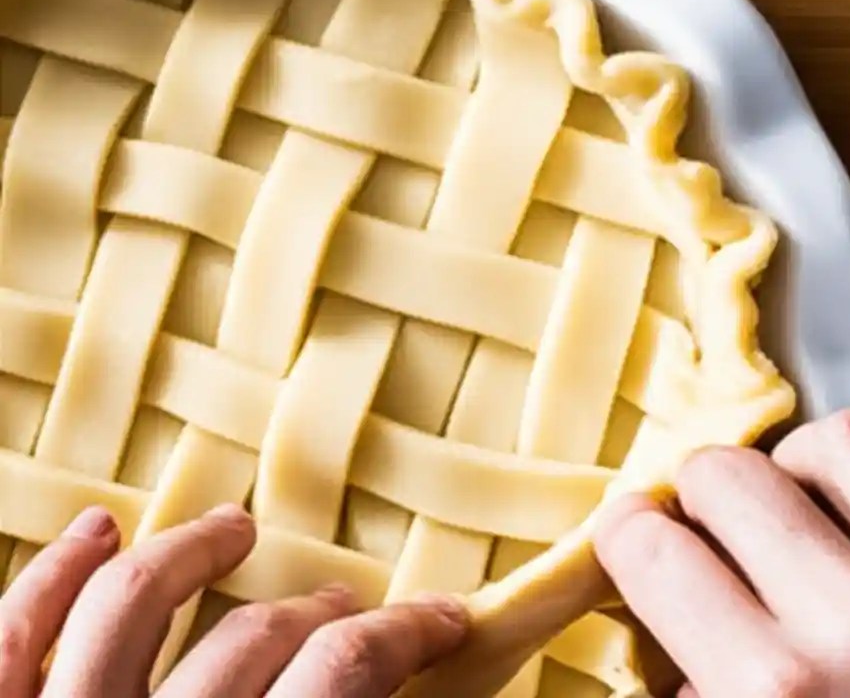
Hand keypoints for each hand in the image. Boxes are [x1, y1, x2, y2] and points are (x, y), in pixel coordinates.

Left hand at [0, 504, 466, 697]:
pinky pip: (11, 632)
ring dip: (193, 553)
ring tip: (235, 528)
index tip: (444, 620)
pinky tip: (95, 531)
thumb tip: (417, 689)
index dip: (408, 633)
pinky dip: (50, 574)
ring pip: (128, 605)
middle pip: (253, 637)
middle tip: (347, 609)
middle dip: (320, 614)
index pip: (343, 673)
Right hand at [595, 410, 849, 697]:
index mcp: (777, 694)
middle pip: (731, 474)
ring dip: (803, 469)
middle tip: (712, 529)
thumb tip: (691, 654)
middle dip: (700, 495)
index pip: (653, 549)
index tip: (637, 541)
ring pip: (848, 442)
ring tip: (801, 511)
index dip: (627, 537)